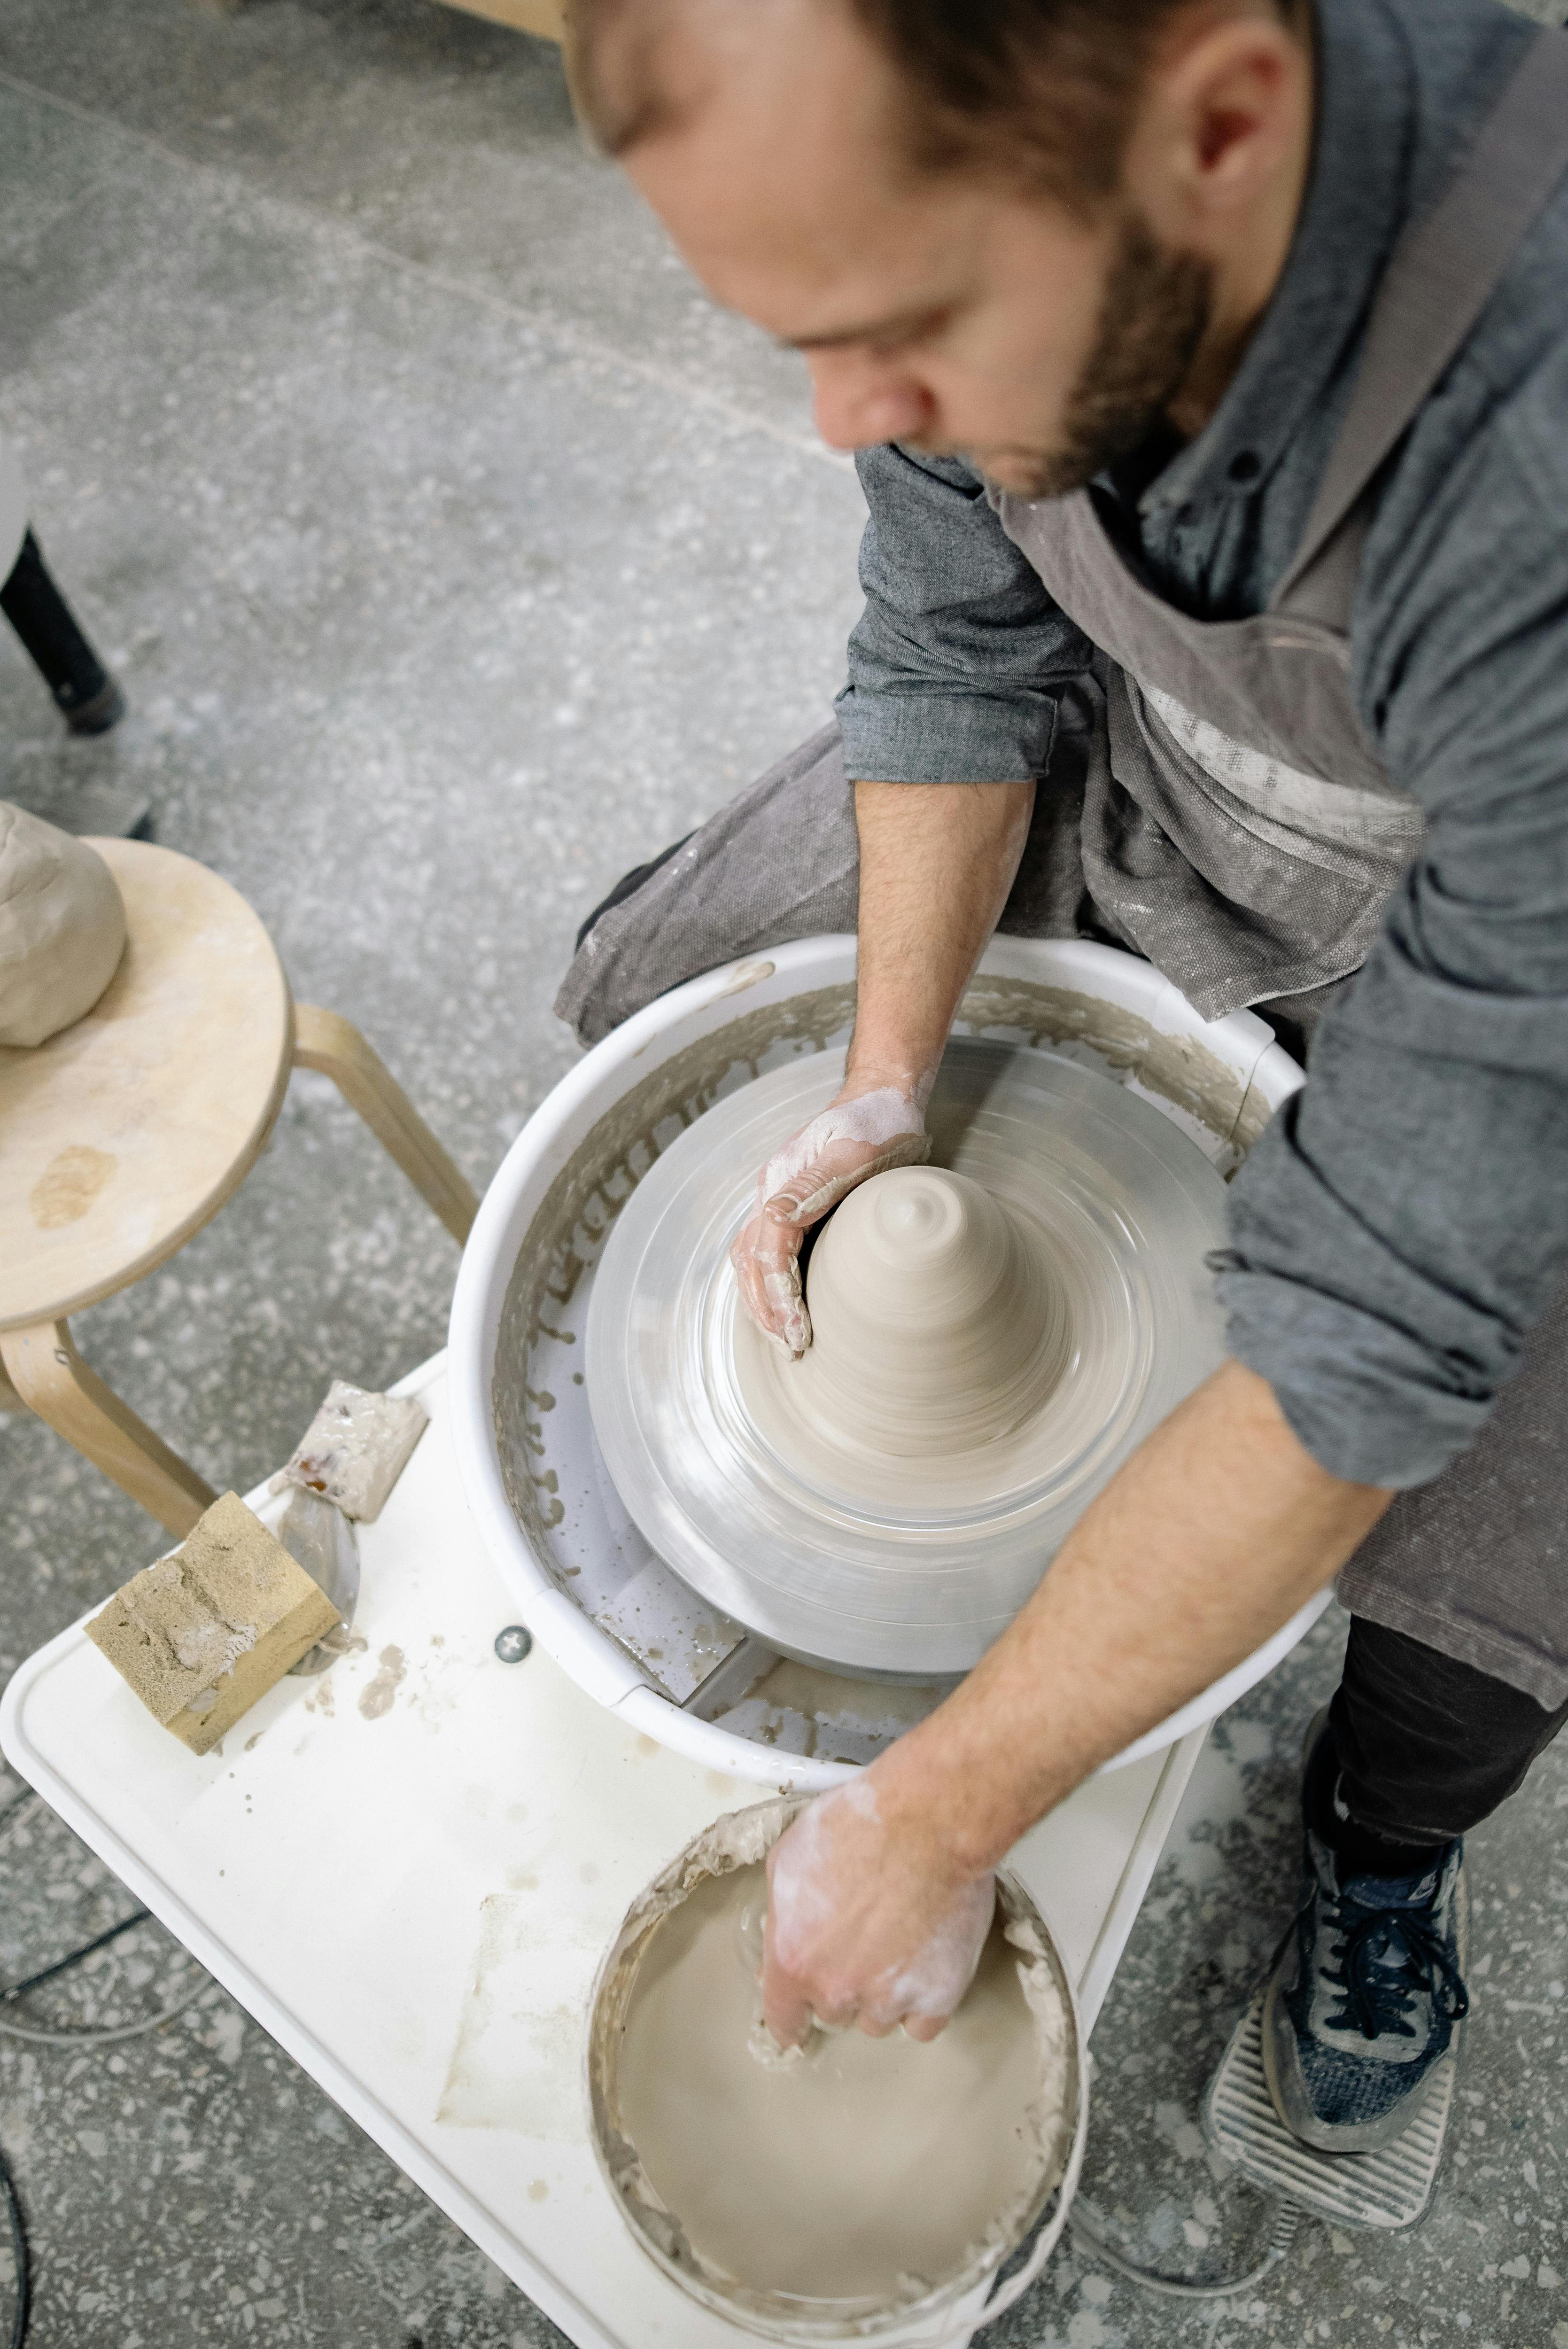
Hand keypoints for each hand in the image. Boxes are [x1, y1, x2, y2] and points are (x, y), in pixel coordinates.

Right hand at [730, 1074, 930, 1354]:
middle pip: (751, 1262)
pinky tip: (785, 1309)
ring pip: (752, 1260)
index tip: (800, 1332)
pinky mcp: (794, 1207)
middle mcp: (772, 1192)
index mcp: (782, 1180)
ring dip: (763, 1304)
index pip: (769, 1251)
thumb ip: (816, 1185)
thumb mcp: (855, 1150)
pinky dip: (769, 1286)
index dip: (780, 1297)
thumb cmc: (878, 1122)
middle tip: (793, 1349)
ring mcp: (779, 1199)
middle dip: (767, 1311)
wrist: (884, 1096)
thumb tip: (776, 1219)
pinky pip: (768, 1253)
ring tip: (785, 1339)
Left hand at [760, 1770, 995, 2047]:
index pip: (782, 2017)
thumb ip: (781, 1915)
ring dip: (882, 1994)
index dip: (791, 2016)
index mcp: (793, 1959)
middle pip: (833, 2012)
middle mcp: (838, 1989)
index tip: (798, 2018)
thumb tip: (782, 1941)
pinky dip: (922, 2002)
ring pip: (877, 2021)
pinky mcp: (937, 1995)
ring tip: (898, 1942)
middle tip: (862, 1938)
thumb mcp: (788, 1858)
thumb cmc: (859, 1826)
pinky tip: (924, 1967)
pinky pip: (922, 2024)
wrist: (929, 1819)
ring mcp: (890, 1998)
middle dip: (842, 1982)